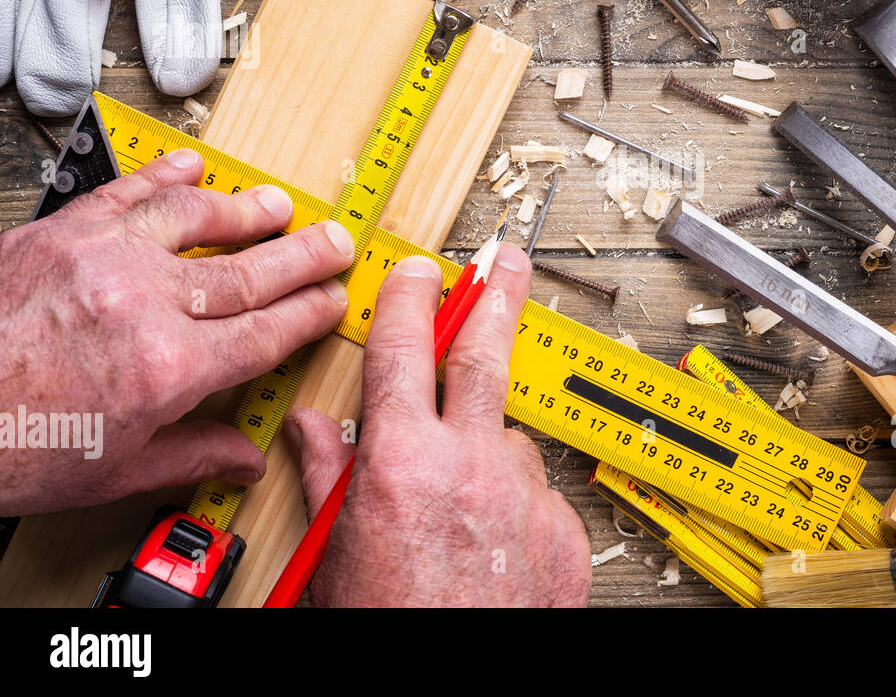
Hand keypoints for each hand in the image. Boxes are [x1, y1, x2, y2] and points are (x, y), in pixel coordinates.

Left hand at [0, 150, 354, 515]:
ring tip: (278, 203)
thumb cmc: (7, 446)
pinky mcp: (60, 233)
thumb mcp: (110, 472)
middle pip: (249, 272)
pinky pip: (128, 193)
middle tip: (334, 241)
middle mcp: (143, 304)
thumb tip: (241, 459)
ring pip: (196, 219)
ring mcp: (102, 259)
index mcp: (166, 369)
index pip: (265, 333)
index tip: (333, 301)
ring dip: (246, 210)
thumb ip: (190, 456)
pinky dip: (165, 176)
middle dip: (303, 256)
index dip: (309, 314)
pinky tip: (190, 167)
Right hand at [287, 248, 591, 607]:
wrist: (454, 692)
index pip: (408, 347)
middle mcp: (472, 466)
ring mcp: (527, 497)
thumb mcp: (332, 554)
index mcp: (403, 462)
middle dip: (499, 296)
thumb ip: (329, 474)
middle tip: (511, 261)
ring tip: (456, 504)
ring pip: (509, 443)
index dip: (413, 297)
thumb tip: (309, 427)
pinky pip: (537, 496)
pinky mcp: (566, 533)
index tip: (421, 271)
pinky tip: (488, 541)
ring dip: (486, 451)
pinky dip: (513, 504)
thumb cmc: (384, 624)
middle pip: (487, 356)